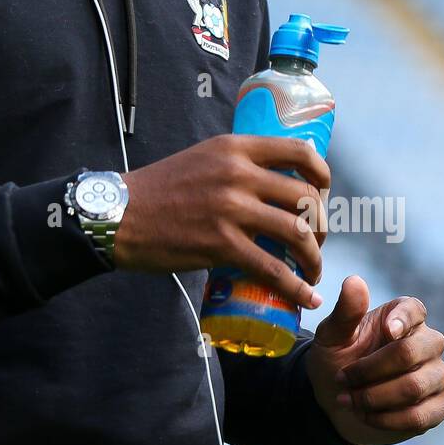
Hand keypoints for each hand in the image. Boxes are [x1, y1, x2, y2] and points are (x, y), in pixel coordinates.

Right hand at [116, 134, 329, 310]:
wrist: (121, 215)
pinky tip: (306, 297)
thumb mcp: (203, 159)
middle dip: (322, 226)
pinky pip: (273, 269)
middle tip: (316, 243)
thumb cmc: (160, 190)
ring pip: (298, 234)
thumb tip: (272, 183)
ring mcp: (231, 209)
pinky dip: (296, 287)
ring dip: (314, 259)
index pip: (300, 152)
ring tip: (312, 272)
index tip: (322, 196)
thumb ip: (236, 165)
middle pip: (305, 199)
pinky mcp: (221, 245)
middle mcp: (238, 173)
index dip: (321, 176)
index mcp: (235, 148)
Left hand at [305, 275, 443, 444]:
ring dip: (374, 397)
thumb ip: (345, 311)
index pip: (414, 310)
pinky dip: (387, 419)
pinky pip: (420, 415)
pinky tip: (365, 415)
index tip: (387, 331)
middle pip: (412, 352)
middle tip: (342, 379)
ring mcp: (436, 375)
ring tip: (348, 400)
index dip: (403, 319)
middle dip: (371, 370)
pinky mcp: (438, 406)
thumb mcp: (332, 335)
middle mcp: (427, 343)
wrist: (336, 398)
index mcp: (403, 316)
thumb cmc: (337, 358)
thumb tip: (355, 281)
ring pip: (415, 387)